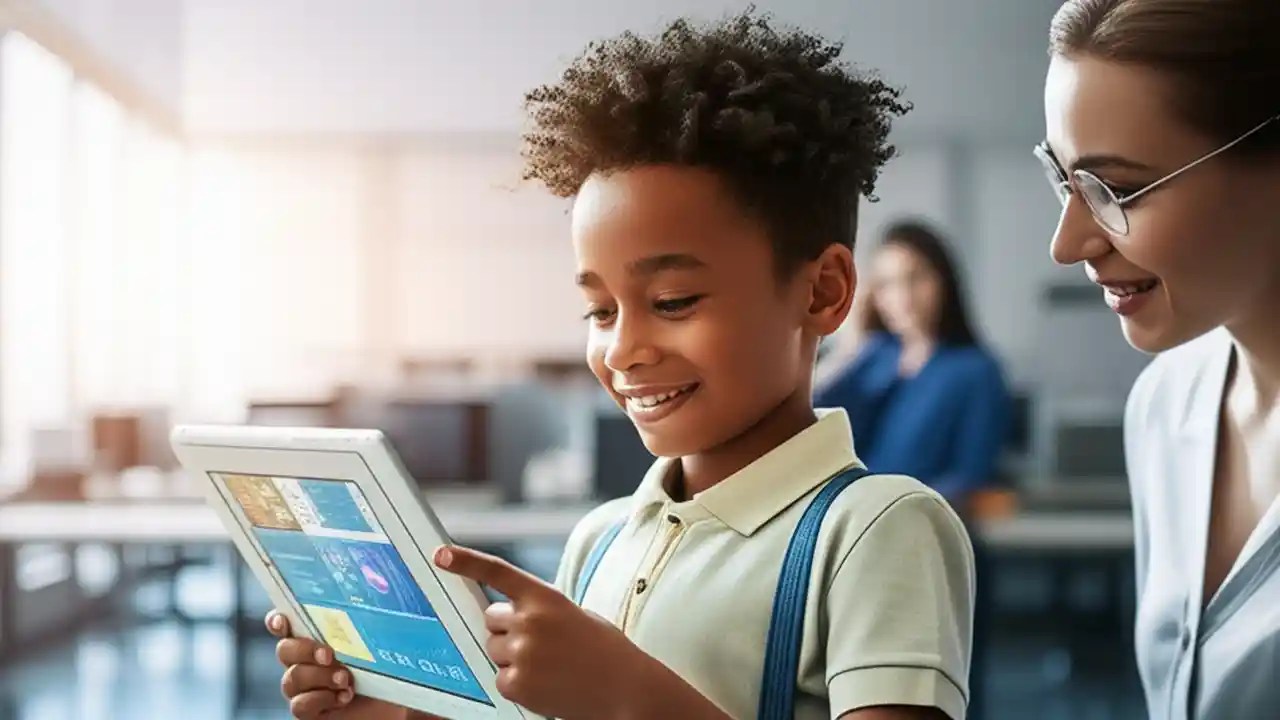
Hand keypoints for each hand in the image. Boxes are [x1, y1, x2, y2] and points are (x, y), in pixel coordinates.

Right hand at [266, 610, 422, 719]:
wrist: (393, 704)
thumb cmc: (387, 669)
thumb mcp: (379, 642)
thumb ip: (367, 622)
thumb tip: (373, 599)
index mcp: (317, 637)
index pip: (286, 625)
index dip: (278, 621)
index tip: (283, 621)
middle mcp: (305, 661)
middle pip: (285, 650)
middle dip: (304, 650)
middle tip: (328, 654)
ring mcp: (305, 687)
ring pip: (292, 678)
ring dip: (318, 677)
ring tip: (345, 679)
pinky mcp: (309, 710)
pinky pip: (299, 705)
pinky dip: (321, 699)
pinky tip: (343, 697)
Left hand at [433, 545, 645, 719]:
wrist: (625, 688)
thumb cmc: (601, 649)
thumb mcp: (572, 614)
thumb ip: (536, 610)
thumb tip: (499, 620)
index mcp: (546, 597)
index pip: (497, 572)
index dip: (465, 562)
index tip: (440, 555)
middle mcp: (529, 621)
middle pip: (490, 619)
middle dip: (506, 629)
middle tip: (539, 643)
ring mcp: (521, 653)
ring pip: (493, 649)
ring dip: (510, 656)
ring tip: (547, 665)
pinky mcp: (516, 684)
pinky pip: (499, 678)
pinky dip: (516, 683)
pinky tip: (544, 683)